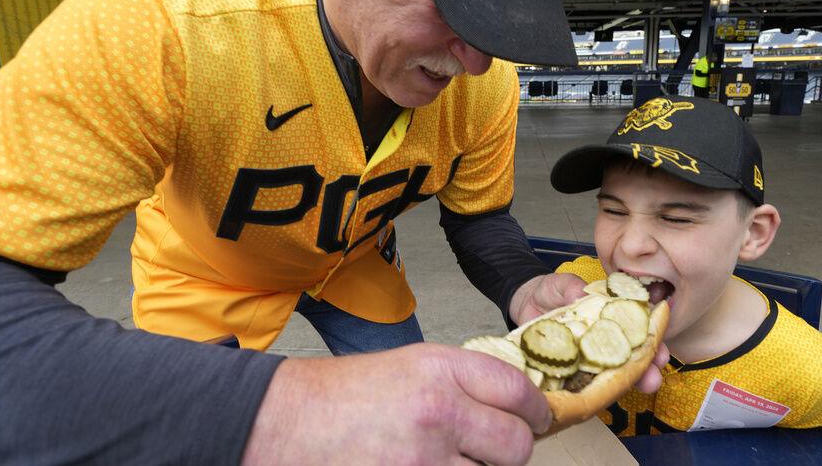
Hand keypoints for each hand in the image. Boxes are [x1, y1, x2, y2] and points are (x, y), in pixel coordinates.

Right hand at [242, 343, 550, 465]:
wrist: (284, 423)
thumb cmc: (340, 396)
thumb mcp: (409, 365)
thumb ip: (462, 383)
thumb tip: (513, 408)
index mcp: (439, 370)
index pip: (518, 392)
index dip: (536, 411)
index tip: (537, 420)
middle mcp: (438, 413)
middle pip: (517, 445)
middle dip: (511, 450)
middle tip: (494, 450)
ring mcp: (425, 461)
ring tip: (446, 459)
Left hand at [508, 273, 669, 394]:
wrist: (524, 302)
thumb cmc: (550, 290)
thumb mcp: (563, 284)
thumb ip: (575, 289)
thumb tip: (581, 296)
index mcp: (611, 316)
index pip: (637, 330)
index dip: (652, 342)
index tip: (660, 352)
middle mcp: (604, 338)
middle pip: (630, 356)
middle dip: (646, 369)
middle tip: (654, 379)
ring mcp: (588, 356)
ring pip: (613, 373)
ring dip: (629, 383)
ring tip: (645, 388)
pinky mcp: (571, 369)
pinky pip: (585, 382)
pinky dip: (596, 391)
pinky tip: (604, 397)